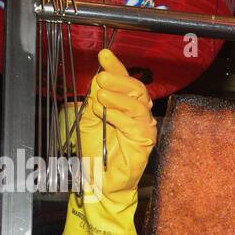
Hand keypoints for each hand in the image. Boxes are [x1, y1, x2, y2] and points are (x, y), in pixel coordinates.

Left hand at [79, 48, 155, 203]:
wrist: (99, 180)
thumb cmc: (94, 151)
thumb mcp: (89, 118)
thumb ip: (95, 100)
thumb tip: (99, 80)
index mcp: (125, 105)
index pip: (124, 81)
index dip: (116, 67)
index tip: (104, 55)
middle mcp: (138, 114)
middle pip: (137, 89)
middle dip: (119, 80)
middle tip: (102, 77)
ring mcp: (144, 128)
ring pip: (138, 104)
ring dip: (118, 97)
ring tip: (101, 97)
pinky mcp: (145, 142)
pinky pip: (135, 125)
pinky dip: (119, 117)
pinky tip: (107, 115)